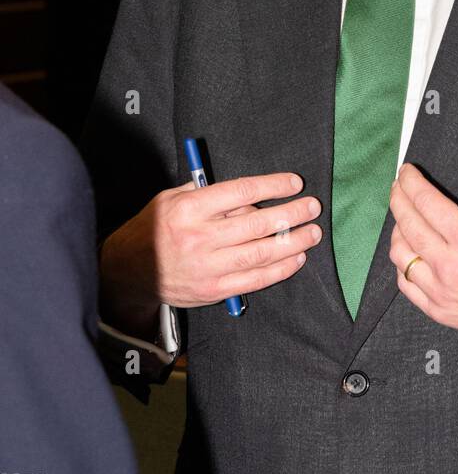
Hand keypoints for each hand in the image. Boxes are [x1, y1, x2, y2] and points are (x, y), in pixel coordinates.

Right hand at [98, 171, 322, 330]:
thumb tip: (250, 195)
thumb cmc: (154, 228)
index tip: (294, 183)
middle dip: (291, 214)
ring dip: (292, 243)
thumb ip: (208, 193)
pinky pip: (254, 280)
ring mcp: (208, 267)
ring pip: (260, 254)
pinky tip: (296, 259)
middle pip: (257, 224)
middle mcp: (200, 238)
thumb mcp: (172, 198)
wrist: (128, 272)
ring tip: (312, 232)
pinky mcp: (213, 290)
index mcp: (190, 209)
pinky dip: (279, 270)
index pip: (241, 192)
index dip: (272, 186)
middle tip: (312, 207)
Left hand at [389, 141, 457, 363]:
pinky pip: (407, 285)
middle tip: (398, 187)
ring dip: (397, 232)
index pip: (425, 202)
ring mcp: (441, 291)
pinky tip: (410, 253)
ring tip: (403, 218)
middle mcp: (448, 265)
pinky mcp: (439, 310)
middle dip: (398, 200)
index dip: (411, 183)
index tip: (406, 172)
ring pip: (401, 255)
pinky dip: (403, 265)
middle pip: (408, 225)